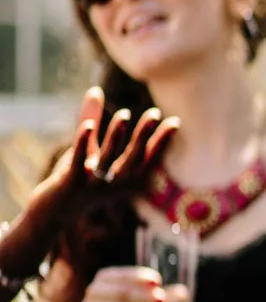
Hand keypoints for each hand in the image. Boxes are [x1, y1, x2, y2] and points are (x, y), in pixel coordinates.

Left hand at [5, 89, 176, 273]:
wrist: (54, 211)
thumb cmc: (78, 179)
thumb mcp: (89, 149)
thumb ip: (92, 119)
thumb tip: (95, 89)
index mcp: (127, 179)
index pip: (148, 158)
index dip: (161, 141)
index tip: (174, 122)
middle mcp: (115, 184)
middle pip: (133, 158)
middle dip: (144, 136)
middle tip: (154, 113)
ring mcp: (93, 184)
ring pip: (107, 159)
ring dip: (116, 138)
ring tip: (124, 115)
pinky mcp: (70, 183)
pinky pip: (77, 162)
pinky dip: (82, 144)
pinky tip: (87, 126)